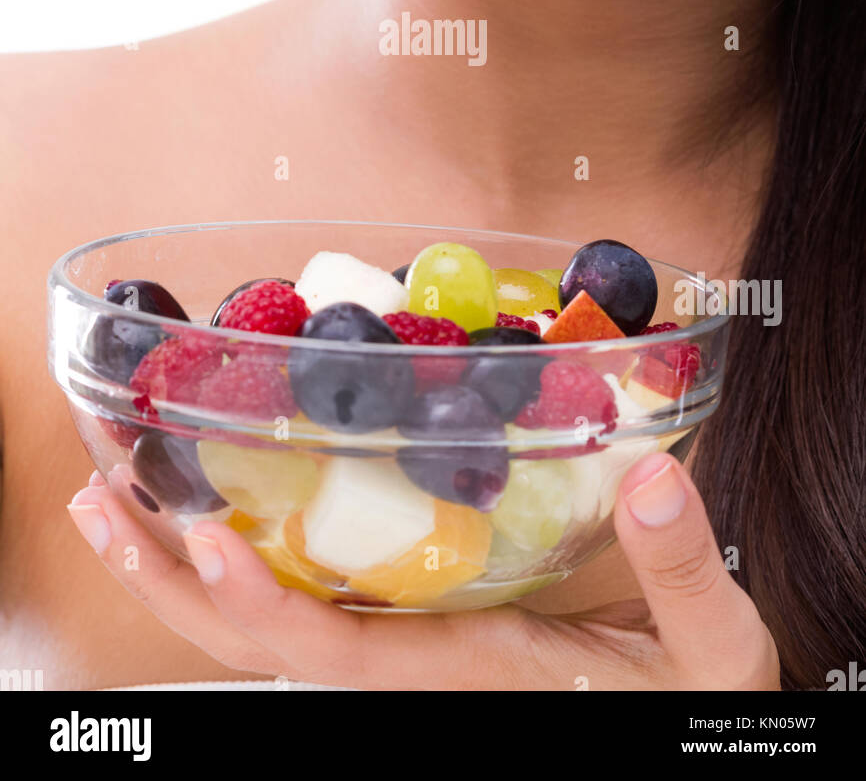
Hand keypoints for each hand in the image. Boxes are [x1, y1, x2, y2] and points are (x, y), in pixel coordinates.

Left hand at [67, 451, 779, 690]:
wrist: (686, 727)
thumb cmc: (693, 704)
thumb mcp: (713, 656)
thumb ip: (681, 575)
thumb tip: (654, 480)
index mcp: (470, 676)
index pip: (343, 657)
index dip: (264, 608)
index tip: (206, 543)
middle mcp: (416, 670)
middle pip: (263, 648)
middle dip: (172, 585)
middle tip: (100, 504)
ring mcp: (408, 654)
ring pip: (270, 629)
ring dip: (184, 571)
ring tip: (118, 502)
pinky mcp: (416, 633)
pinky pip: (309, 606)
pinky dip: (245, 561)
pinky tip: (216, 515)